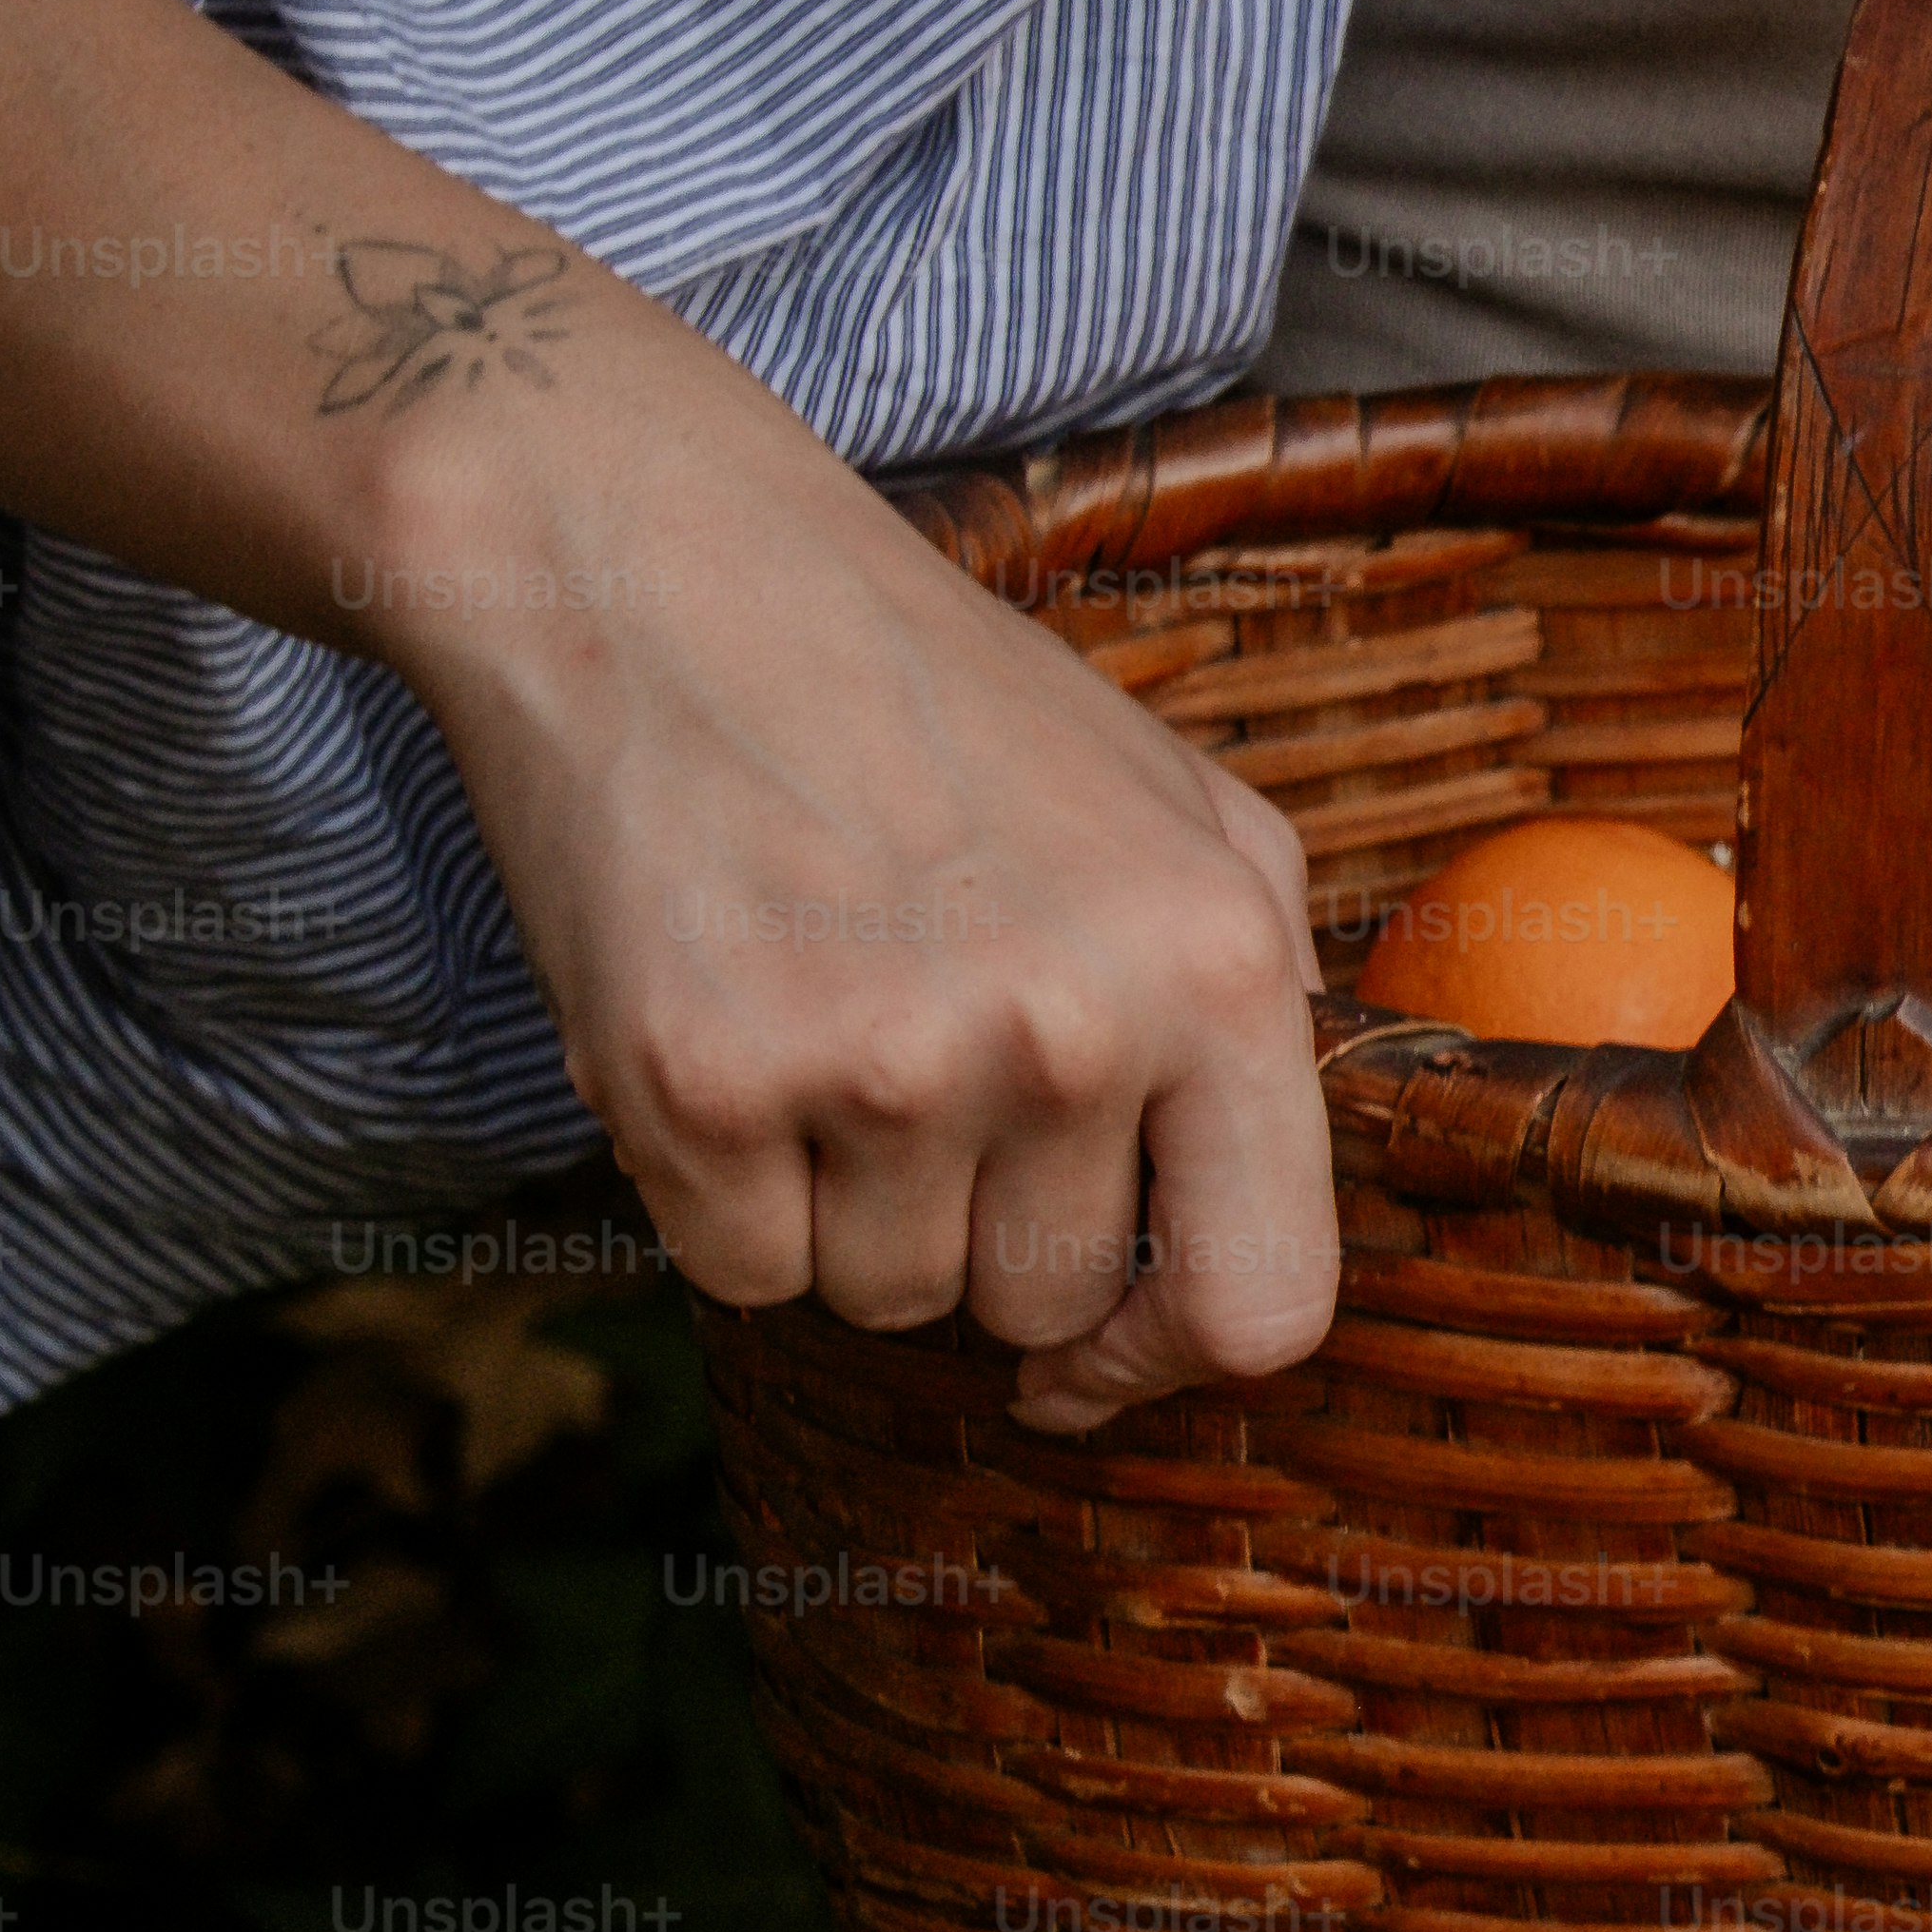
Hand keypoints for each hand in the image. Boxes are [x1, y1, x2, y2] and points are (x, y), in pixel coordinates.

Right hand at [365, 406, 1340, 1431]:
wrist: (663, 571)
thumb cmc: (931, 696)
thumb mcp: (1180, 806)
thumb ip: (1262, 994)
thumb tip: (1268, 1197)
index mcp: (1215, 964)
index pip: (1262, 1300)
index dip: (1173, 1360)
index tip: (1102, 1355)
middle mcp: (1068, 1029)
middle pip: (1042, 1307)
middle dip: (981, 1231)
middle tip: (920, 1064)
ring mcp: (883, 1061)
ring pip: (887, 1299)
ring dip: (848, 1210)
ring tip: (827, 1019)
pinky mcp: (700, 1083)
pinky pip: (741, 1271)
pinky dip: (724, 1198)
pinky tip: (730, 1040)